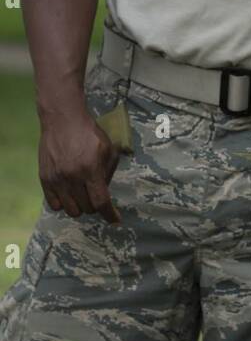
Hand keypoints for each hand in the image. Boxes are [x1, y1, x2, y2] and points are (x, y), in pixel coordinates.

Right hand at [38, 108, 122, 223]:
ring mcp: (56, 179)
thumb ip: (108, 173)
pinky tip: (69, 194)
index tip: (115, 220)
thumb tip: (105, 192)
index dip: (110, 214)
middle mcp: (72, 177)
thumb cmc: (89, 133)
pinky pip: (54, 205)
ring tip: (82, 194)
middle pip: (86, 208)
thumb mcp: (108, 149)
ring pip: (70, 210)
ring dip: (80, 206)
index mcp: (91, 169)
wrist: (63, 120)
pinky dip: (64, 204)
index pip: (100, 202)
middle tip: (96, 194)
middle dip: (95, 205)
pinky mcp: (44, 179)